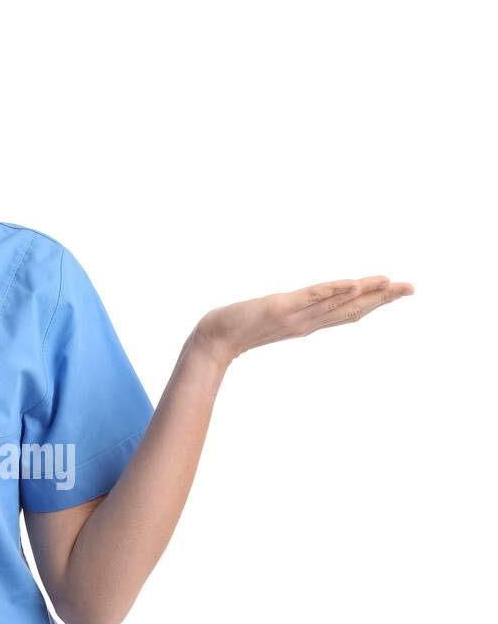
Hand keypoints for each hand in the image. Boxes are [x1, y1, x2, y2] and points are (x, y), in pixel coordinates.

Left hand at [194, 275, 414, 365]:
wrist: (212, 340)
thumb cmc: (237, 328)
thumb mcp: (269, 318)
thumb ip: (287, 312)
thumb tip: (298, 304)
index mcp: (307, 323)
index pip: (348, 312)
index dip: (374, 303)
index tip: (398, 292)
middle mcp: (307, 322)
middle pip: (352, 310)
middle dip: (383, 299)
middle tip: (412, 288)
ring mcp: (296, 316)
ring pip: (338, 304)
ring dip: (366, 293)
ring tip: (391, 283)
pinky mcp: (280, 307)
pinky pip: (312, 298)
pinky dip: (334, 291)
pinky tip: (353, 284)